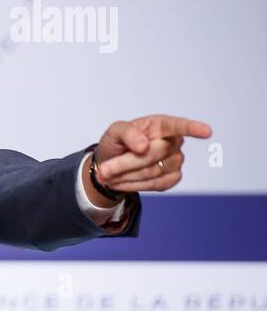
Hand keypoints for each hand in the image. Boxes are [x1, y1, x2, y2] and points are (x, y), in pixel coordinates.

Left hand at [91, 115, 212, 196]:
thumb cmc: (116, 143)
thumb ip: (127, 133)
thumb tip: (144, 145)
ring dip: (127, 176)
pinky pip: (157, 184)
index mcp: (161, 125)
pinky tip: (121, 182)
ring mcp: (176, 161)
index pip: (179, 126)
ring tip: (108, 175)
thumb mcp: (113, 132)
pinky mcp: (172, 178)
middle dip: (125, 163)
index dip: (193, 128)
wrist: (110, 164)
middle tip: (104, 170)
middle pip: (155, 153)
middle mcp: (173, 142)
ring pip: (154, 171)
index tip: (206, 131)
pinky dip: (135, 185)